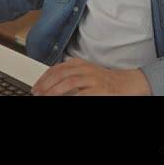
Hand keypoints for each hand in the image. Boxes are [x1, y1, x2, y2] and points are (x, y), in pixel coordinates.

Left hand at [31, 58, 151, 95]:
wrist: (127, 83)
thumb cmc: (104, 81)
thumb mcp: (86, 73)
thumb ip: (70, 75)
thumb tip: (49, 84)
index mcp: (80, 64)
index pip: (57, 68)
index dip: (44, 78)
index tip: (35, 87)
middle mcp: (85, 69)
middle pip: (60, 74)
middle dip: (46, 84)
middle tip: (37, 93)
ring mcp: (93, 79)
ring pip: (70, 82)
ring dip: (55, 90)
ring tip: (45, 97)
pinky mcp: (100, 90)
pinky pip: (82, 94)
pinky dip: (71, 97)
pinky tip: (64, 100)